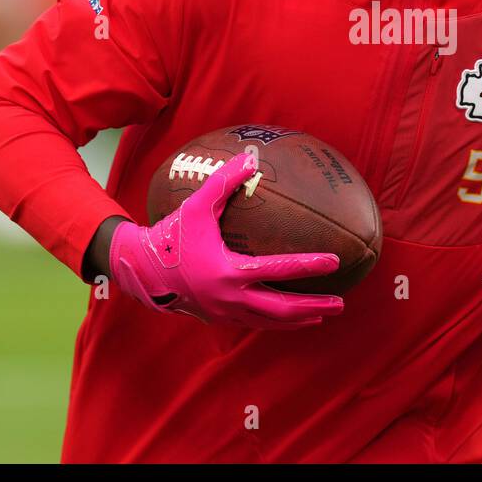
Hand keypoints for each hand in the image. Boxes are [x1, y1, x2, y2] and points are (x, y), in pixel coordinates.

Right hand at [109, 150, 343, 328]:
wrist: (141, 270)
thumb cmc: (171, 234)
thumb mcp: (197, 205)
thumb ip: (224, 182)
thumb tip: (250, 157)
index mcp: (228, 272)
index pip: (278, 270)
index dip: (309, 266)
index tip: (335, 261)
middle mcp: (230, 298)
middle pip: (282, 310)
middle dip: (313, 308)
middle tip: (340, 303)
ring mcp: (225, 313)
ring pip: (271, 322)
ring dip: (299, 319)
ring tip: (322, 314)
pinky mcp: (220, 319)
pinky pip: (256, 323)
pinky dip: (277, 322)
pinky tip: (291, 317)